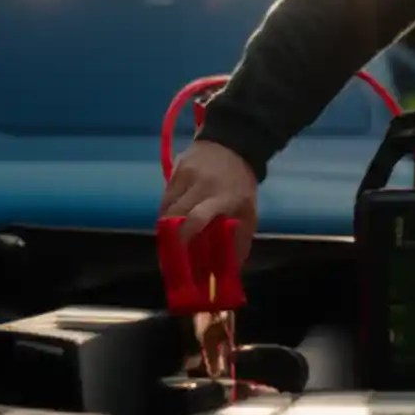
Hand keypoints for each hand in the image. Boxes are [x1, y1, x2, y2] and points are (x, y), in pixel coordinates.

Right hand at [159, 140, 258, 262]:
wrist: (233, 144)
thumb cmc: (241, 184)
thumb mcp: (249, 211)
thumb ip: (240, 240)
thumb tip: (231, 270)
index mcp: (222, 198)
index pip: (196, 218)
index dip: (184, 238)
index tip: (179, 256)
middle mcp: (201, 185)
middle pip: (175, 214)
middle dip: (170, 235)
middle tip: (171, 253)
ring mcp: (186, 174)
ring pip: (166, 206)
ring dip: (166, 224)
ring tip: (170, 237)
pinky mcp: (175, 168)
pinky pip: (165, 195)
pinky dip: (166, 209)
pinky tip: (171, 218)